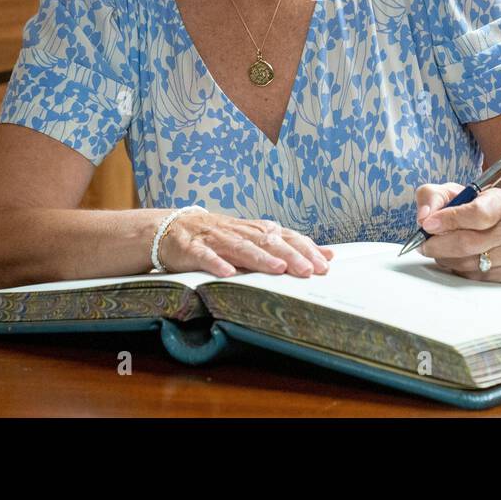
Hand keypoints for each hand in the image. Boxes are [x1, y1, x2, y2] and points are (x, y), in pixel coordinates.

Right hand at [157, 211, 334, 278]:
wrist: (173, 227)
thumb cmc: (220, 236)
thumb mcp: (254, 238)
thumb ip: (287, 246)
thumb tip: (326, 256)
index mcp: (255, 230)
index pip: (285, 237)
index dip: (304, 249)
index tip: (324, 263)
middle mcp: (239, 232)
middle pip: (267, 241)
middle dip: (289, 255)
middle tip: (307, 269)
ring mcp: (215, 239)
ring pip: (240, 248)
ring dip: (259, 258)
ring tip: (277, 268)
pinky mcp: (192, 249)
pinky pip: (204, 256)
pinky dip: (216, 263)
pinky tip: (226, 272)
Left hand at [413, 182, 500, 282]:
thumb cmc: (478, 208)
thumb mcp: (455, 192)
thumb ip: (433, 196)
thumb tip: (424, 216)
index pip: (476, 214)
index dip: (448, 220)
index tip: (427, 224)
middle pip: (467, 244)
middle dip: (437, 244)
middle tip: (423, 243)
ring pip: (465, 264)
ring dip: (444, 257)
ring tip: (442, 247)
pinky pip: (471, 277)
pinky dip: (457, 269)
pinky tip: (458, 257)